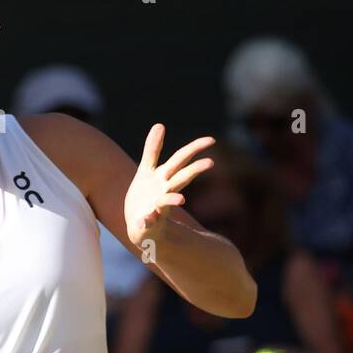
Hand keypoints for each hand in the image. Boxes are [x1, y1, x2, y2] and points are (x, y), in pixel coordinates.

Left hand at [125, 124, 215, 249]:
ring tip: (181, 201)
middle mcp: (166, 191)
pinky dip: (147, 221)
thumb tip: (160, 124)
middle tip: (210, 162)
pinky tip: (145, 219)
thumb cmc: (146, 196)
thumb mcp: (146, 170)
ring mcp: (158, 207)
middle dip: (194, 170)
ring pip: (167, 202)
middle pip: (181, 178)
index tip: (211, 140)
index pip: (181, 160)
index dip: (194, 149)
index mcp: (165, 177)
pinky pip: (147, 221)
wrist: (140, 227)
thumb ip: (152, 149)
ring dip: (173, 200)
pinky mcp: (147, 222)